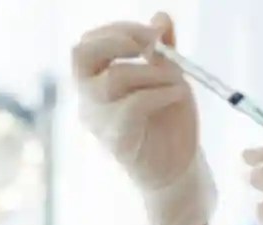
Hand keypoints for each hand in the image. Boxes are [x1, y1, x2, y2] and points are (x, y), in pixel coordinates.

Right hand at [72, 13, 216, 224]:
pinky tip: (179, 95)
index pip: (87, 45)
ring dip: (153, 71)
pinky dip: (162, 92)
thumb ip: (162, 49)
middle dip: (120, 40)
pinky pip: (134, 104)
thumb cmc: (168, 122)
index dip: (116, 31)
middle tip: (153, 45)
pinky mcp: (117, 140)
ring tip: (177, 80)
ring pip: (115, 78)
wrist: (178, 169)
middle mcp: (89, 100)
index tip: (152, 35)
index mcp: (94, 82)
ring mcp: (100, 121)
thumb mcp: (167, 77)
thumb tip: (161, 17)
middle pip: (83, 54)